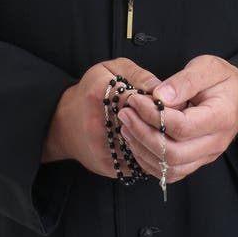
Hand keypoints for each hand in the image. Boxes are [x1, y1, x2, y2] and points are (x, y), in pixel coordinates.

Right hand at [41, 57, 161, 178]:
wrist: (63, 122)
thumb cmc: (91, 90)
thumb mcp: (111, 69)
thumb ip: (138, 74)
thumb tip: (162, 90)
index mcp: (98, 93)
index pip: (139, 100)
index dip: (156, 102)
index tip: (166, 101)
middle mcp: (97, 124)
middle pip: (143, 127)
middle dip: (162, 124)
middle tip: (174, 119)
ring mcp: (102, 148)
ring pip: (144, 150)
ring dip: (160, 142)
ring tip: (168, 133)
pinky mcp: (108, 167)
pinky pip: (140, 165)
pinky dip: (151, 156)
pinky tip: (154, 145)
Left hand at [116, 54, 237, 184]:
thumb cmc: (223, 80)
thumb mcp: (206, 68)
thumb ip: (183, 81)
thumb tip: (158, 96)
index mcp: (220, 117)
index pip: (182, 127)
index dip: (153, 115)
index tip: (135, 99)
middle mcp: (215, 143)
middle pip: (174, 154)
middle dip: (143, 135)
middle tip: (125, 114)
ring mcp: (206, 156)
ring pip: (170, 168)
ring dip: (143, 149)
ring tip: (126, 126)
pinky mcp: (197, 161)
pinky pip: (171, 172)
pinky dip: (150, 161)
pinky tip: (137, 140)